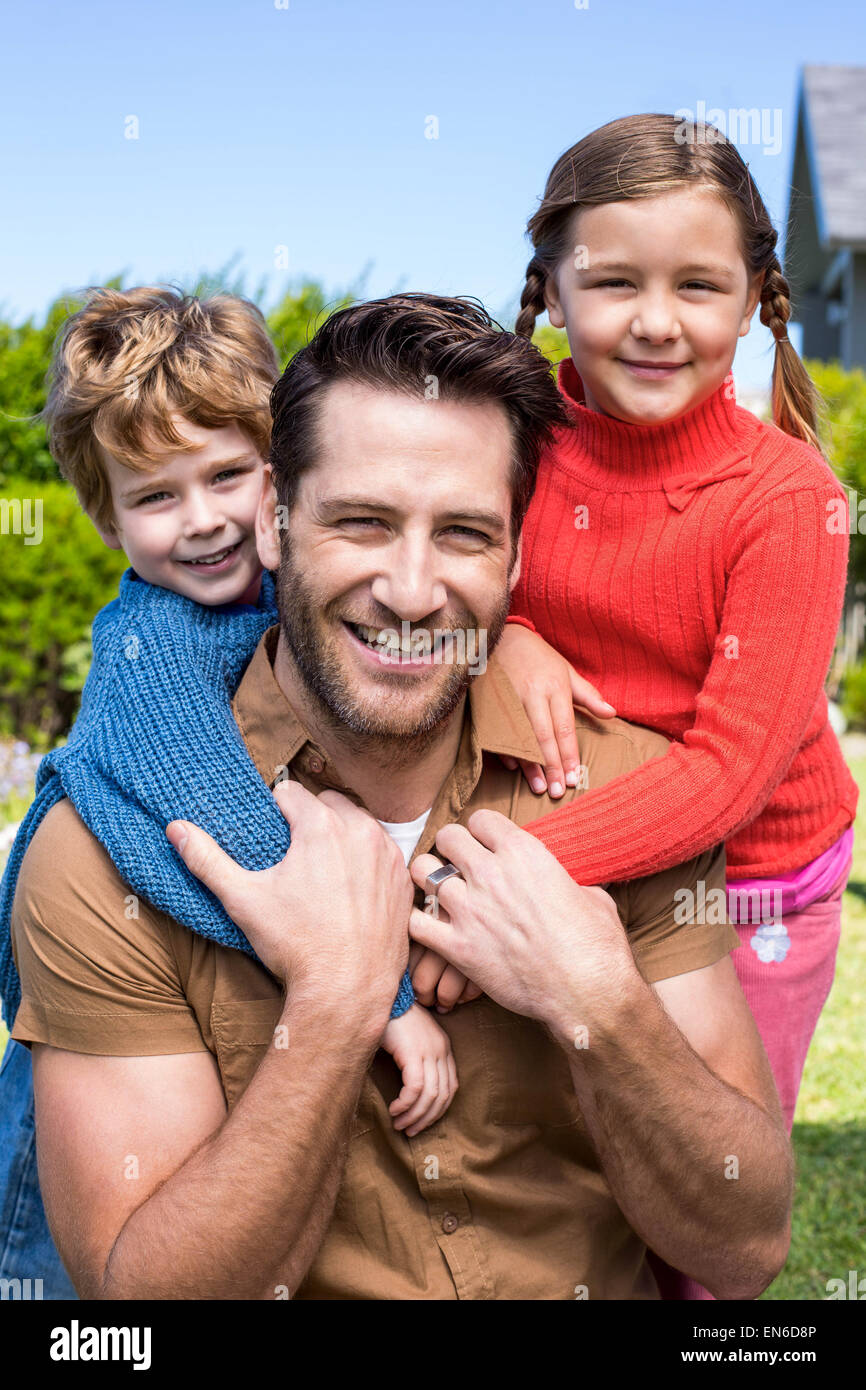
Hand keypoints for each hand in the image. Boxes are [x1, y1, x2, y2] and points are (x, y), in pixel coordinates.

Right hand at [166, 781, 412, 1024]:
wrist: (346, 991)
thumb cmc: (295, 945)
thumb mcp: (243, 899)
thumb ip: (207, 859)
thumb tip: (175, 829)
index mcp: (321, 827)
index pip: (291, 792)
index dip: (275, 810)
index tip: (270, 833)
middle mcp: (362, 832)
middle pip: (328, 802)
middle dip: (310, 818)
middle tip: (293, 851)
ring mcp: (388, 855)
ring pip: (360, 823)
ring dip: (341, 834)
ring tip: (320, 866)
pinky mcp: (402, 880)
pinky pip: (383, 852)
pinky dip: (366, 859)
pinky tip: (350, 885)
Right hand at [380, 1004, 458, 1135]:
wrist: (381, 996)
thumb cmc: (390, 1018)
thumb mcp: (410, 1041)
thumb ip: (415, 1060)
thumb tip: (410, 1091)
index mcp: (443, 1047)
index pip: (451, 1087)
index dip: (438, 1110)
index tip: (421, 1121)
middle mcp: (441, 1049)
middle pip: (443, 1095)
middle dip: (427, 1118)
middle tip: (409, 1130)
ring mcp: (429, 1051)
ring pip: (430, 1096)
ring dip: (415, 1116)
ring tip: (400, 1124)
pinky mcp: (414, 1053)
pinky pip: (415, 1089)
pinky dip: (406, 1104)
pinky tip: (394, 1109)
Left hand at [408, 809, 633, 1030]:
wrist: (588, 991)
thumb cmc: (596, 945)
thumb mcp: (590, 895)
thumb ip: (564, 881)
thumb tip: (567, 885)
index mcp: (523, 853)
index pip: (481, 819)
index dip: (481, 832)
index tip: (484, 845)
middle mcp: (491, 873)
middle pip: (448, 837)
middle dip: (451, 848)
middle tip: (457, 865)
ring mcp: (470, 909)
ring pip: (423, 872)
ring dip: (429, 880)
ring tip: (438, 892)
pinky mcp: (458, 947)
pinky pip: (415, 923)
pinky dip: (417, 922)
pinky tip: (429, 927)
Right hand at [494, 625, 614, 795]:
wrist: (500, 637)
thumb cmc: (539, 657)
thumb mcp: (566, 671)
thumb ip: (589, 695)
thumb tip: (612, 713)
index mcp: (554, 686)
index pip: (564, 727)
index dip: (570, 754)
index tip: (575, 777)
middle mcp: (532, 694)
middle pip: (544, 736)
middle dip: (553, 766)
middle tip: (559, 791)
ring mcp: (508, 699)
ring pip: (521, 738)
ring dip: (531, 765)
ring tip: (540, 787)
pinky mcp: (490, 703)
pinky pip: (499, 733)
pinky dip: (507, 751)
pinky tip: (516, 769)